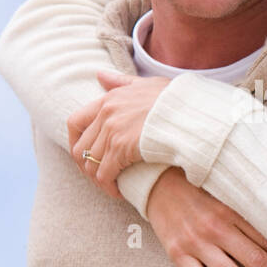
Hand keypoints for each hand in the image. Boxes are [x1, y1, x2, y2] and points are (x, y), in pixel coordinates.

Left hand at [68, 71, 169, 195]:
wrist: (191, 112)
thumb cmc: (175, 100)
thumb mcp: (146, 84)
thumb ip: (121, 82)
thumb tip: (99, 75)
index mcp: (109, 99)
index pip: (75, 122)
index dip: (76, 142)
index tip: (84, 154)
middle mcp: (106, 114)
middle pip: (80, 147)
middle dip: (87, 165)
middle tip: (100, 176)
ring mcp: (112, 131)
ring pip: (90, 163)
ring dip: (98, 179)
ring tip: (112, 186)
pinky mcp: (121, 148)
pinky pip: (104, 174)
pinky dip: (109, 186)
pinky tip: (120, 192)